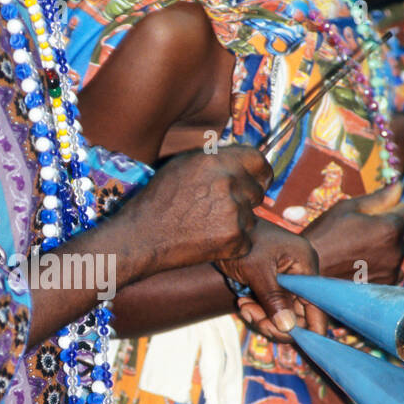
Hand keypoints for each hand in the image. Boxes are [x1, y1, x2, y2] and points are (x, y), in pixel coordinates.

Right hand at [125, 144, 271, 272]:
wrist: (143, 236)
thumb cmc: (159, 200)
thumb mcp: (182, 166)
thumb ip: (215, 160)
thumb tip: (241, 160)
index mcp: (215, 162)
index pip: (258, 161)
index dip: (260, 173)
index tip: (258, 181)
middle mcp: (227, 184)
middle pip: (257, 192)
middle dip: (244, 200)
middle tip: (219, 209)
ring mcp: (233, 213)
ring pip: (251, 218)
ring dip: (236, 223)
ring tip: (206, 225)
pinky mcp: (233, 239)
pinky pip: (246, 240)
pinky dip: (232, 244)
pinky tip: (208, 239)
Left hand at [219, 221, 325, 338]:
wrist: (222, 228)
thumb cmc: (241, 243)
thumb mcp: (256, 271)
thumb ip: (274, 299)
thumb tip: (288, 328)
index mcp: (305, 265)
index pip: (318, 306)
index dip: (307, 328)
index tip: (288, 340)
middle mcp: (301, 274)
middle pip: (299, 314)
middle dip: (275, 322)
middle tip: (251, 315)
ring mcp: (288, 280)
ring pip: (283, 314)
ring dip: (263, 317)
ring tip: (244, 306)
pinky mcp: (274, 285)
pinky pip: (272, 307)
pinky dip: (258, 310)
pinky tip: (244, 302)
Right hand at [304, 183, 403, 283]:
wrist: (306, 276)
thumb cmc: (322, 238)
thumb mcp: (345, 209)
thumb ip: (378, 198)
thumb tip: (398, 188)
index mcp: (389, 228)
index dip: (397, 206)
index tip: (382, 209)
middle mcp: (396, 251)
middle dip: (392, 226)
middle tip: (363, 229)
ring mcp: (392, 272)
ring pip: (399, 251)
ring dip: (387, 246)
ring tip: (358, 249)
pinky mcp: (385, 286)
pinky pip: (392, 269)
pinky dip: (382, 265)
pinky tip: (360, 264)